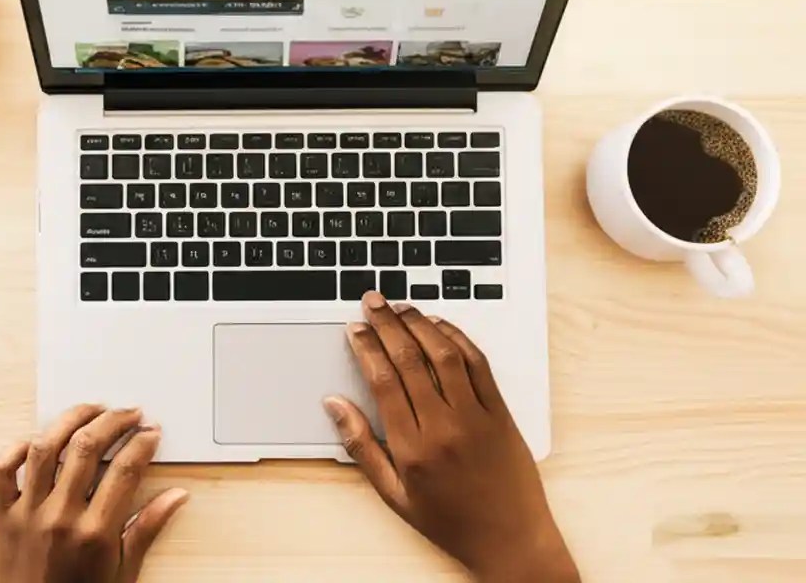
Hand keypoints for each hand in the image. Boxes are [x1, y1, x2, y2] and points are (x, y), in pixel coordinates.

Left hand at [0, 404, 188, 582]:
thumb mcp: (123, 573)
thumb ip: (148, 530)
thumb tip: (176, 497)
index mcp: (96, 534)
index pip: (125, 469)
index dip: (142, 442)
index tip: (151, 432)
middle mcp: (60, 517)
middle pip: (88, 447)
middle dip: (114, 421)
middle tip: (128, 414)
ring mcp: (28, 513)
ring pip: (46, 447)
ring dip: (71, 419)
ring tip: (91, 410)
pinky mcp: (2, 515)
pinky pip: (2, 468)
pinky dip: (17, 446)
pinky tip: (39, 440)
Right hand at [324, 292, 577, 582]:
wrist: (510, 540)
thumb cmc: (450, 521)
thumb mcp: (393, 494)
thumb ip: (361, 446)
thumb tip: (335, 405)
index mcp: (412, 448)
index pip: (383, 380)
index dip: (366, 347)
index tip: (355, 329)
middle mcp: (445, 426)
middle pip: (410, 359)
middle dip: (387, 325)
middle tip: (372, 302)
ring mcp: (476, 416)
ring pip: (445, 354)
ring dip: (420, 324)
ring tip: (401, 307)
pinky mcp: (501, 412)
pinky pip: (478, 365)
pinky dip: (458, 339)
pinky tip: (440, 326)